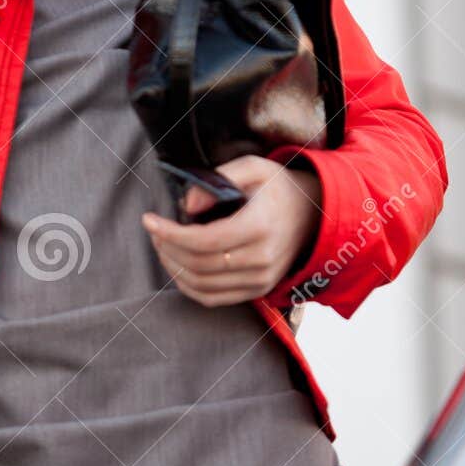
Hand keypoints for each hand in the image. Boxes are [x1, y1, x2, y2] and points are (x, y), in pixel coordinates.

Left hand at [141, 155, 322, 306]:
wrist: (315, 214)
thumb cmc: (279, 188)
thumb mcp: (254, 167)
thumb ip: (219, 178)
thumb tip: (188, 204)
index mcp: (260, 226)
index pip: (203, 241)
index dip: (170, 233)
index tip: (149, 220)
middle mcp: (261, 259)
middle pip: (198, 265)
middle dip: (167, 248)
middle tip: (154, 231)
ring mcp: (260, 279)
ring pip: (201, 286)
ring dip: (173, 268)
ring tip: (162, 246)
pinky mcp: (257, 290)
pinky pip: (213, 298)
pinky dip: (188, 287)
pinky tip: (177, 267)